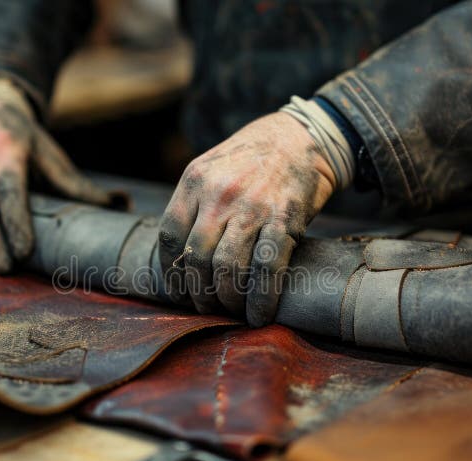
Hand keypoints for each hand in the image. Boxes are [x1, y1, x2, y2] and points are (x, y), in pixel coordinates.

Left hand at [158, 112, 335, 326]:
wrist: (301, 136)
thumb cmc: (253, 159)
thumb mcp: (212, 168)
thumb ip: (194, 205)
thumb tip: (182, 260)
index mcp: (195, 180)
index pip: (170, 236)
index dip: (172, 272)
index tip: (179, 291)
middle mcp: (219, 193)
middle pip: (197, 258)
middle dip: (200, 293)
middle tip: (207, 307)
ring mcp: (253, 206)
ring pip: (228, 268)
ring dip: (228, 299)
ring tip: (231, 311)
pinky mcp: (285, 218)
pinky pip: (267, 268)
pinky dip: (261, 299)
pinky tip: (259, 314)